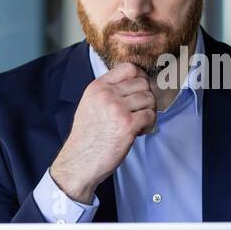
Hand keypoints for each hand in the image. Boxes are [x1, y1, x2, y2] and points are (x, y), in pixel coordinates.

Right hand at [50, 62, 155, 202]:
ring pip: (149, 99)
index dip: (140, 78)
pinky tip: (138, 132)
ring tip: (137, 124)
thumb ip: (108, 91)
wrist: (79, 161)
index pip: (129, 68)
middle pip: (143, 83)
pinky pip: (150, 115)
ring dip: (148, 112)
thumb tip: (135, 83)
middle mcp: (107, 94)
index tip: (140, 90)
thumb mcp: (90, 104)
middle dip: (146, 98)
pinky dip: (149, 124)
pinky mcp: (127, 125)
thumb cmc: (87, 137)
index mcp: (97, 87)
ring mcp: (117, 109)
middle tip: (139, 111)